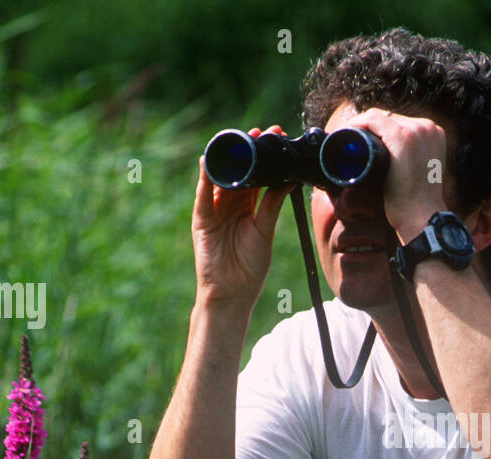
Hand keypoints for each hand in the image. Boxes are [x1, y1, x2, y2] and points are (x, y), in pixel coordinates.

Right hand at [191, 125, 298, 306]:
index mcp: (247, 207)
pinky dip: (205, 177)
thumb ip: (272, 204)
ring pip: (221, 177)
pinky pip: (202, 194)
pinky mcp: (201, 219)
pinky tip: (210, 160)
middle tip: (262, 132)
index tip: (277, 139)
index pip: (256, 175)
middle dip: (249, 151)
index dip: (264, 157)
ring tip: (241, 139)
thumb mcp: (265, 230)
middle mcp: (230, 204)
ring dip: (230, 157)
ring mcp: (214, 210)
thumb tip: (289, 180)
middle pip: (239, 171)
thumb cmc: (249, 267)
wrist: (232, 293)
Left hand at [344, 108, 455, 242]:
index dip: (376, 130)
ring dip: (358, 125)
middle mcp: (428, 127)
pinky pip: (372, 120)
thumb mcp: (419, 176)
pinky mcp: (402, 136)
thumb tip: (393, 168)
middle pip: (388, 118)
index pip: (399, 123)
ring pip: (378, 117)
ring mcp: (416, 130)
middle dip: (366, 128)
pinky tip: (345, 135)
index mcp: (434, 134)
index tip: (360, 143)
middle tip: (348, 143)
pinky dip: (356, 125)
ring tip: (344, 140)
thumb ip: (411, 164)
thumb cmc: (417, 205)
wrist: (422, 218)